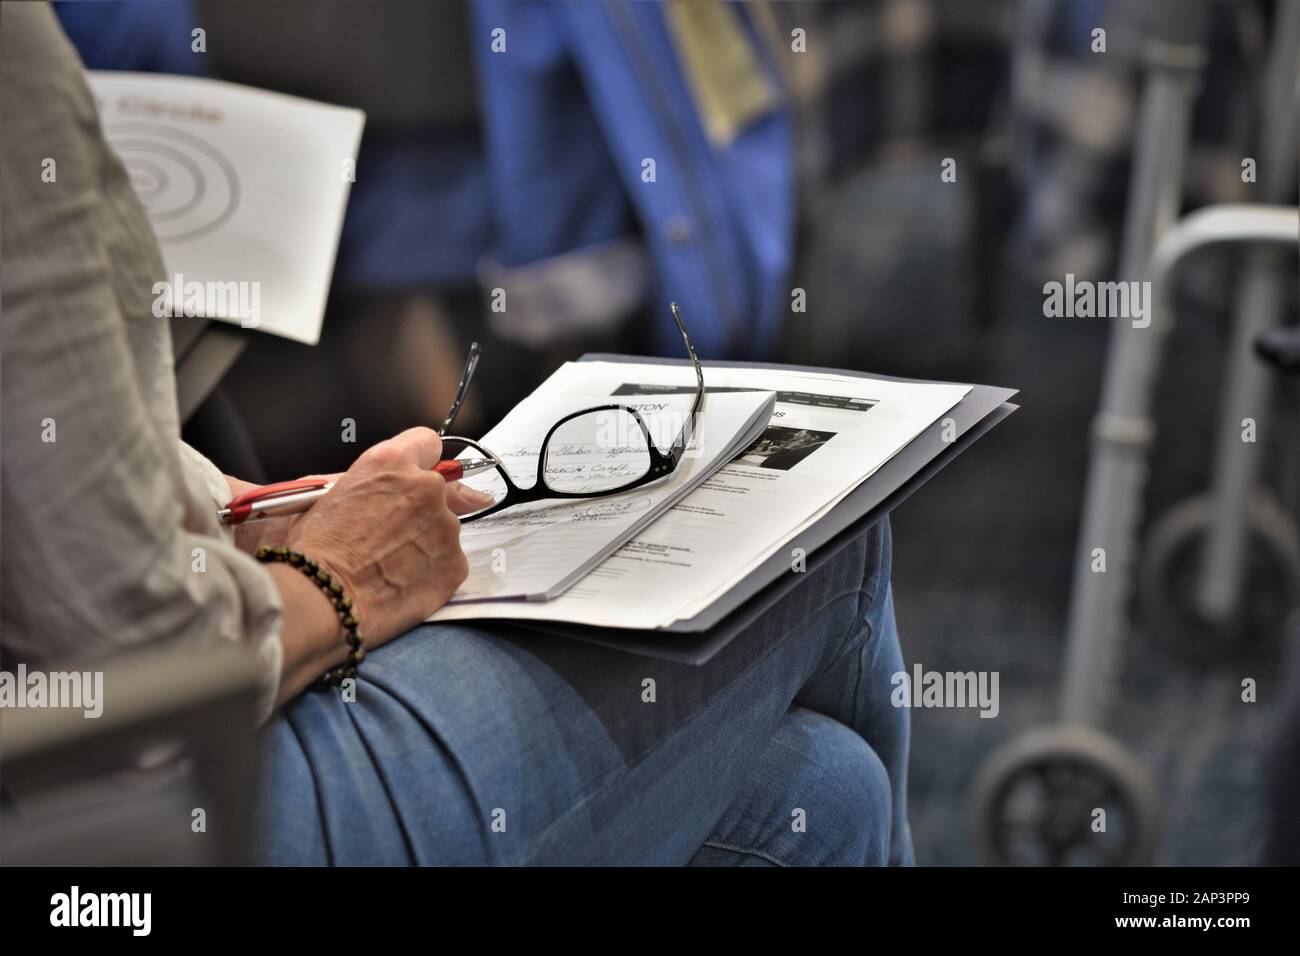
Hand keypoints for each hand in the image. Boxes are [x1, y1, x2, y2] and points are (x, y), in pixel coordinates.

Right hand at [282, 427, 470, 654]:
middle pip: (438, 489)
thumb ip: (380, 480)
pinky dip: (432, 571)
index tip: (413, 479)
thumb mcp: (334, 493)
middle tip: (390, 533)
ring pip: (444, 528)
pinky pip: (450, 561)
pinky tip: (402, 580)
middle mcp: (425, 488)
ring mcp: (445, 526)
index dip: (418, 462)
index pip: (427, 443)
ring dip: (426, 541)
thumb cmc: (318, 549)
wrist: (322, 596)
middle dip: (419, 508)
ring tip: (388, 562)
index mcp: (391, 462)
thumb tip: (422, 479)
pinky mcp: (454, 563)